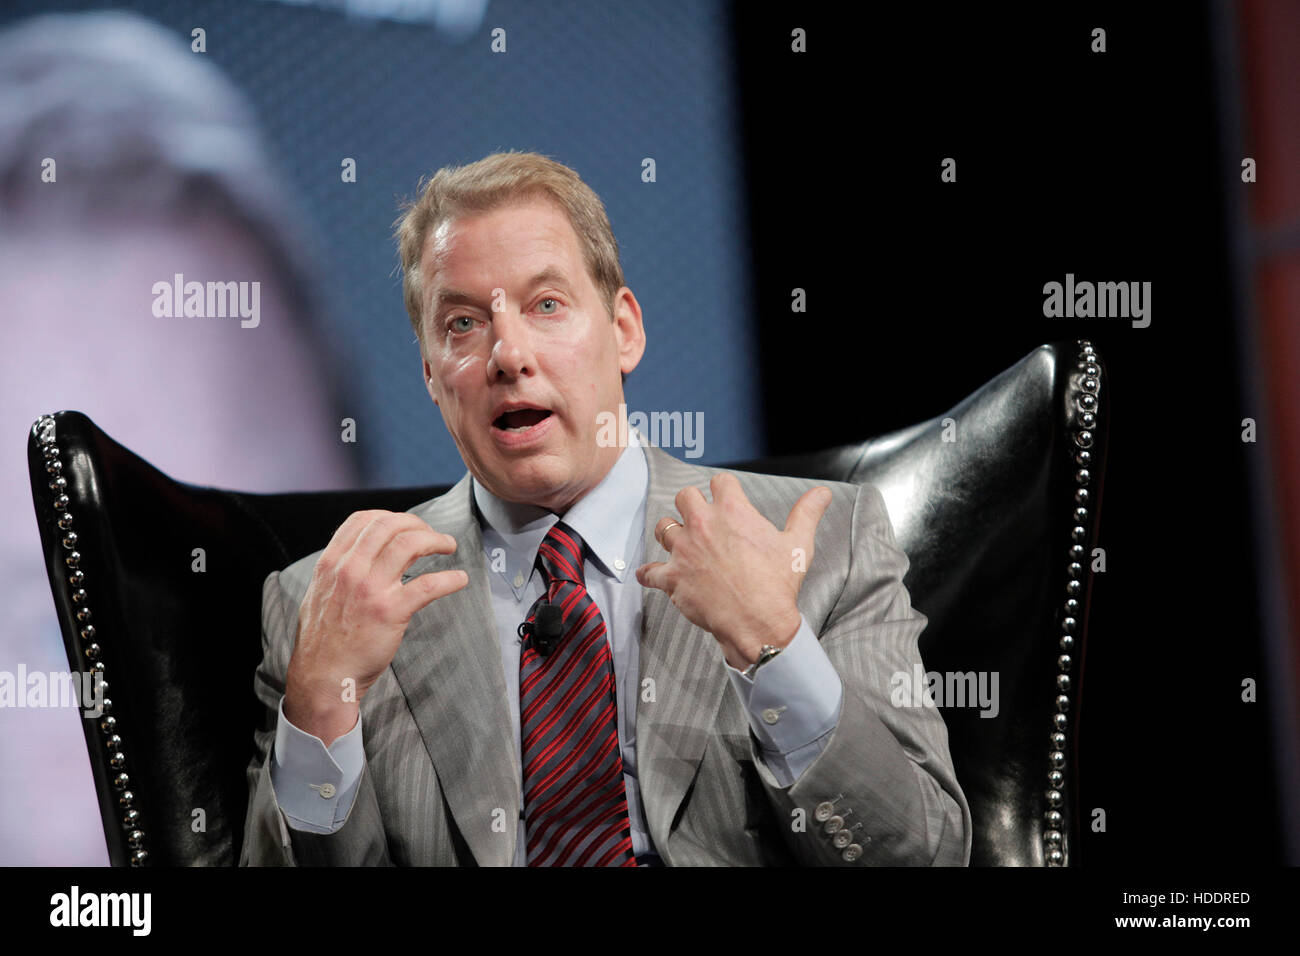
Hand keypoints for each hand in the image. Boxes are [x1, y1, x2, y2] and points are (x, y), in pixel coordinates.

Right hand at [284, 510, 468, 744]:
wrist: (323, 677)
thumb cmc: (322, 640)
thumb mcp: (319, 594)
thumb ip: (338, 571)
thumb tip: (360, 554)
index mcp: (331, 563)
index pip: (363, 520)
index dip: (390, 516)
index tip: (406, 525)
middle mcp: (350, 570)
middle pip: (390, 525)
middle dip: (417, 524)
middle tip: (432, 535)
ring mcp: (371, 589)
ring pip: (410, 545)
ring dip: (436, 540)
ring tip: (449, 546)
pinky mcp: (391, 611)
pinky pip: (428, 585)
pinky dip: (449, 578)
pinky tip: (459, 579)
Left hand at [635, 473, 831, 669]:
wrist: (758, 623)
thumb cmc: (776, 585)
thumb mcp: (797, 545)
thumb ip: (807, 513)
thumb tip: (822, 493)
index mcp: (733, 512)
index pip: (720, 482)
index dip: (724, 489)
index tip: (726, 498)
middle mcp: (703, 525)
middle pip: (684, 496)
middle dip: (691, 504)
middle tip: (700, 518)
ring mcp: (684, 550)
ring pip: (663, 527)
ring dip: (670, 533)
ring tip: (681, 543)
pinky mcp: (672, 577)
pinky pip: (649, 571)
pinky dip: (650, 574)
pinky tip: (652, 575)